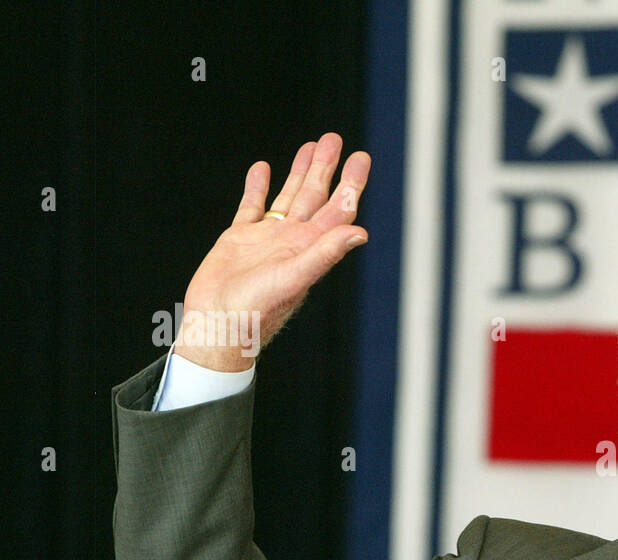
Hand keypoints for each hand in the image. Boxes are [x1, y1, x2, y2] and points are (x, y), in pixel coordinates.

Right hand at [176, 132, 370, 369]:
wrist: (218, 325)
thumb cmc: (256, 309)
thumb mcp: (294, 277)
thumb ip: (325, 253)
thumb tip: (360, 232)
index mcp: (309, 247)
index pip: (337, 209)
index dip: (350, 183)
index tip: (361, 158)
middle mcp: (293, 240)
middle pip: (315, 195)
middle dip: (327, 167)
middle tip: (337, 139)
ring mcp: (267, 238)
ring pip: (287, 196)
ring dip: (299, 171)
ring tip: (311, 144)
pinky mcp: (239, 240)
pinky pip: (252, 206)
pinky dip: (258, 187)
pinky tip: (263, 169)